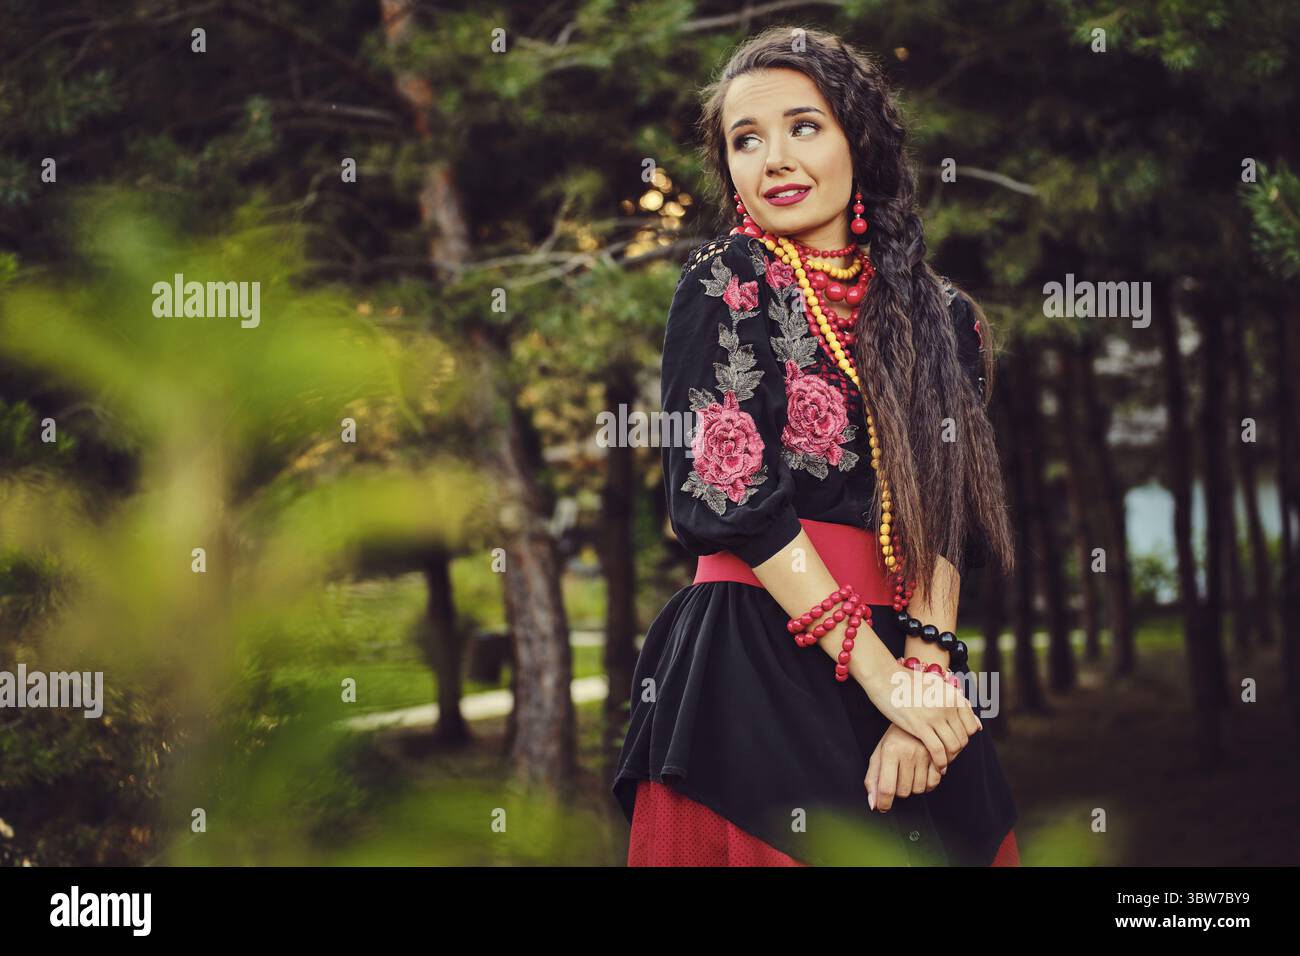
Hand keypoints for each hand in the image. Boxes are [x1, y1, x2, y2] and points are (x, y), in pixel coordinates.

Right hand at [860, 660, 982, 774]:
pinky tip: (937, 767)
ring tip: (942, 763)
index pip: (971, 726)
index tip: (954, 743)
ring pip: (953, 746)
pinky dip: (940, 762)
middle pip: (963, 738)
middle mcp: (948, 705)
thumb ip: (957, 705)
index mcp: (953, 696)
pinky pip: (937, 750)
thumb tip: (979, 726)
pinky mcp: (919, 725)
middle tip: (947, 756)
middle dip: (956, 751)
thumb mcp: (936, 687)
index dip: (964, 738)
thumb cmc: (907, 683)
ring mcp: (934, 715)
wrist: (883, 677)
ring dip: (949, 758)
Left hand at [865, 723, 942, 811]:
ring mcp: (924, 755)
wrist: (917, 718)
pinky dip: (927, 784)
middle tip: (898, 776)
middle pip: (903, 791)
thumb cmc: (895, 739)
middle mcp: (907, 753)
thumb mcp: (879, 754)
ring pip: (918, 790)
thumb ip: (872, 779)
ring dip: (912, 787)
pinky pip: (933, 784)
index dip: (884, 803)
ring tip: (910, 772)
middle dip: (898, 790)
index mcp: (889, 751)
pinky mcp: (938, 757)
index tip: (882, 808)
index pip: (886, 788)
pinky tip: (922, 773)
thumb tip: (873, 804)